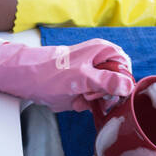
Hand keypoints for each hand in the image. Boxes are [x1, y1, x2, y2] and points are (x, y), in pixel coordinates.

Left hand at [0, 37, 133, 112]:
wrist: (27, 80)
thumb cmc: (51, 73)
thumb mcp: (82, 78)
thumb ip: (108, 82)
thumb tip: (129, 86)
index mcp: (103, 51)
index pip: (126, 70)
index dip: (119, 83)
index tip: (107, 91)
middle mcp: (100, 60)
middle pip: (118, 84)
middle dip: (105, 95)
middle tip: (89, 94)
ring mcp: (92, 74)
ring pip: (107, 95)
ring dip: (94, 102)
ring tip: (80, 98)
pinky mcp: (84, 86)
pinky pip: (95, 100)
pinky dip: (86, 104)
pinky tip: (75, 102)